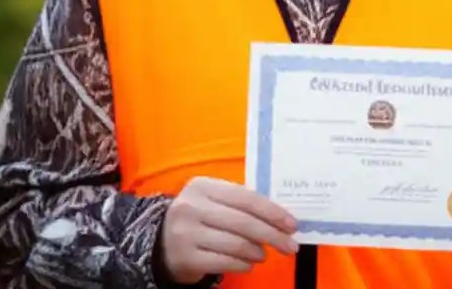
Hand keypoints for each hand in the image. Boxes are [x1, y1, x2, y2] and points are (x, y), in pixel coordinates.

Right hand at [158, 176, 299, 283]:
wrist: (159, 241)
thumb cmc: (199, 217)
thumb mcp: (213, 200)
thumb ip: (241, 202)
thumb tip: (281, 218)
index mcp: (203, 186)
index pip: (246, 198)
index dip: (273, 212)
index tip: (292, 225)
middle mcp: (191, 207)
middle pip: (243, 222)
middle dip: (272, 235)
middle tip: (290, 246)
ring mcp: (186, 234)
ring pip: (235, 244)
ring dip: (258, 252)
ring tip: (264, 254)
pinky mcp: (185, 258)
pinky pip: (224, 262)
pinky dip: (242, 264)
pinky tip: (248, 264)